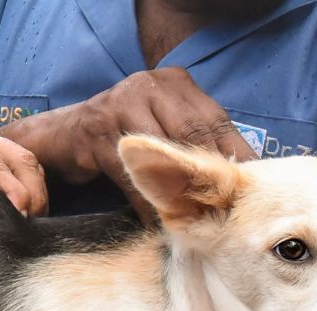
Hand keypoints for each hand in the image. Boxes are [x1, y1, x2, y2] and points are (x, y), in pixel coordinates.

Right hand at [0, 68, 257, 211]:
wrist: (61, 137)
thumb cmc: (119, 138)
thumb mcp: (160, 128)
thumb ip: (192, 140)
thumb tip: (240, 172)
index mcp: (172, 82)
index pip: (213, 118)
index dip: (235, 153)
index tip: (255, 183)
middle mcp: (147, 87)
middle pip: (192, 132)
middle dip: (211, 172)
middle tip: (232, 207)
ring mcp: (119, 105)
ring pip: (163, 153)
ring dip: (180, 191)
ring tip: (201, 220)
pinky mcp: (97, 132)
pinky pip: (130, 173)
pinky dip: (145, 201)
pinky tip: (158, 222)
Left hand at [0, 119, 48, 225]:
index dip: (15, 194)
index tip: (23, 219)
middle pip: (19, 159)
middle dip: (33, 194)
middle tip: (34, 226)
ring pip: (23, 162)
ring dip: (34, 192)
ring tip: (34, 223)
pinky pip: (15, 168)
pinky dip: (25, 190)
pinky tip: (26, 213)